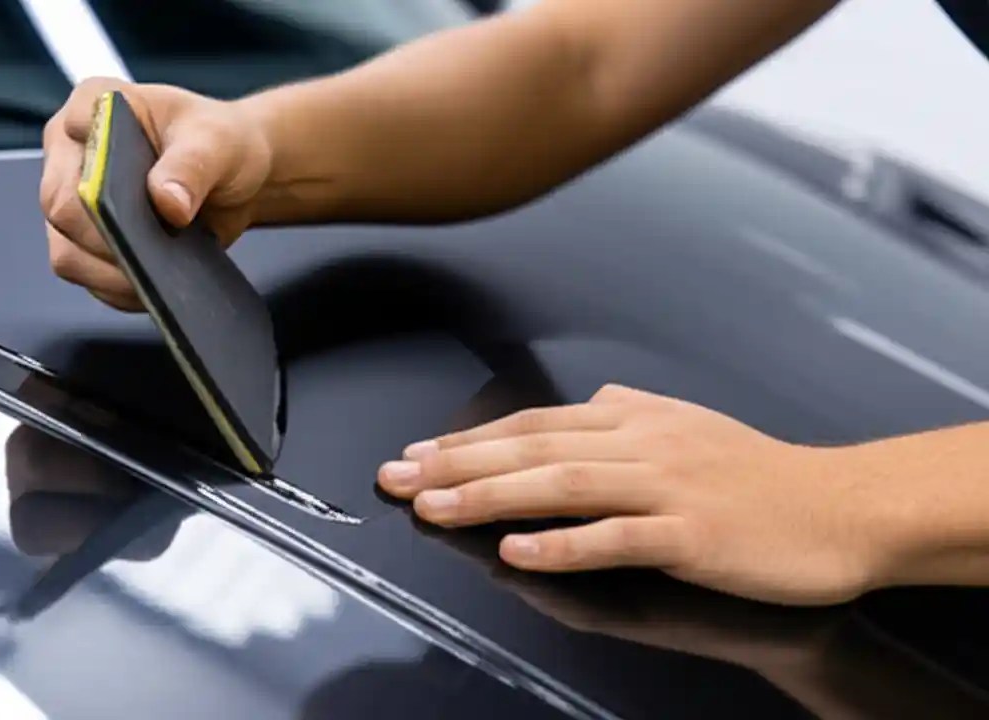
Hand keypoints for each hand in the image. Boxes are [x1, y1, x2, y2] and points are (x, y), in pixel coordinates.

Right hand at [40, 77, 273, 310]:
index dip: (96, 165)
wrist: (231, 181)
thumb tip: (167, 204)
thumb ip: (193, 165)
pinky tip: (155, 285)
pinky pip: (89, 278)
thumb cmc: (218, 144)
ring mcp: (72, 202)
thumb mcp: (218, 143)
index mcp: (94, 104)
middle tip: (153, 251)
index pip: (76, 131)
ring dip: (112, 271)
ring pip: (67, 252)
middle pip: (61, 206)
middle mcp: (70, 153)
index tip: (126, 193)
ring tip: (159, 274)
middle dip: (108, 235)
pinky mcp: (84, 243)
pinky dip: (121, 288)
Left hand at [379, 384, 894, 605]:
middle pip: (533, 448)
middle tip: (397, 477)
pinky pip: (617, 538)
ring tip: (434, 507)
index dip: (469, 438)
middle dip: (456, 462)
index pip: (533, 423)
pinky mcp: (692, 534)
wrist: (840, 507)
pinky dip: (563, 545)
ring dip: (490, 496)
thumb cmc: (760, 471)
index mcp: (635, 417)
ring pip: (563, 485)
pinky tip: (517, 551)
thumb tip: (587, 398)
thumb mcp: (688, 423)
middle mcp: (642, 442)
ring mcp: (667, 486)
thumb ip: (630, 410)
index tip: (416, 453)